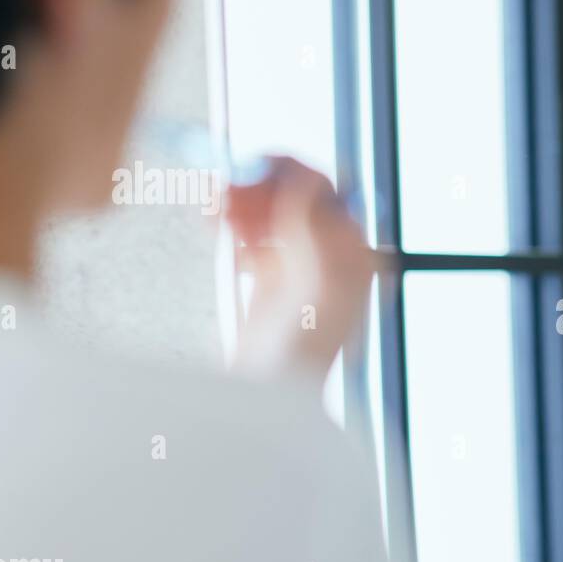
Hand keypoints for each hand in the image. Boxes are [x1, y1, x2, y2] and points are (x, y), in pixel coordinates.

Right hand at [223, 157, 378, 386]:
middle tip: (218, 185)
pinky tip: (215, 230)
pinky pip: (252, 233)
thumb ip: (311, 231)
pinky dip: (232, 224)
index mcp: (353, 253)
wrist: (267, 397)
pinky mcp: (273, 277)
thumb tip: (307, 180)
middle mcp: (333, 254)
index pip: (327, 190)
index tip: (251, 164)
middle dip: (255, 185)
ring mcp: (302, 263)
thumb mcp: (311, 286)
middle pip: (294, 195)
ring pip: (270, 210)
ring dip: (238, 202)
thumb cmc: (298, 352)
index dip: (289, 172)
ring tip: (209, 210)